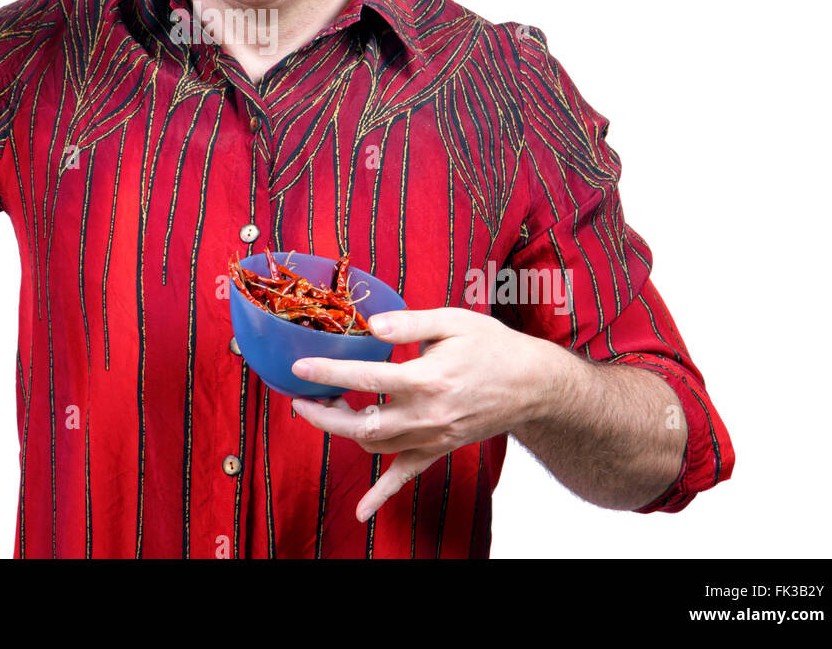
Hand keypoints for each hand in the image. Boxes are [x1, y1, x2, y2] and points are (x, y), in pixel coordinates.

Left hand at [289, 306, 560, 522]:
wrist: (534, 384)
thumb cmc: (493, 346)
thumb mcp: (454, 320)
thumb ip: (410, 322)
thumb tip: (371, 325)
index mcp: (428, 378)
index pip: (366, 379)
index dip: (328, 374)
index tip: (299, 367)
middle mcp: (427, 414)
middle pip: (362, 424)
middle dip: (322, 414)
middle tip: (297, 398)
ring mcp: (433, 437)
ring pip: (375, 447)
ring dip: (343, 433)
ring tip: (324, 409)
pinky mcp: (439, 449)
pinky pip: (406, 477)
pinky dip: (381, 495)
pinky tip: (361, 512)